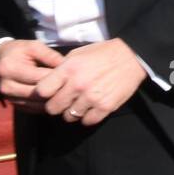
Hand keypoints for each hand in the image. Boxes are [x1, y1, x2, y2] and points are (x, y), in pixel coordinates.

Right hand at [0, 40, 64, 113]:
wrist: (0, 60)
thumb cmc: (19, 51)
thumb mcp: (33, 46)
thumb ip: (50, 55)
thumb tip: (68, 66)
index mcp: (10, 68)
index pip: (39, 78)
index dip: (57, 77)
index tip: (71, 75)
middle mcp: (7, 86)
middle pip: (38, 94)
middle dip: (56, 90)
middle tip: (71, 86)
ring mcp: (10, 99)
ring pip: (38, 104)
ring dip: (53, 100)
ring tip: (66, 92)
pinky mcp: (14, 106)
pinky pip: (34, 109)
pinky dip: (46, 105)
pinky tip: (56, 98)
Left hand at [33, 39, 148, 126]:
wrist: (131, 57)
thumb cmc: (103, 53)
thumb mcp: (78, 54)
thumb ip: (62, 69)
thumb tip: (49, 82)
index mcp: (69, 69)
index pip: (42, 90)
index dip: (44, 93)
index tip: (50, 93)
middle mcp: (78, 85)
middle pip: (53, 108)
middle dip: (56, 105)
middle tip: (64, 101)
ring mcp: (91, 98)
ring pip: (69, 117)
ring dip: (73, 111)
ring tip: (80, 103)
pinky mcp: (104, 107)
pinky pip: (87, 121)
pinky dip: (88, 116)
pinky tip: (92, 107)